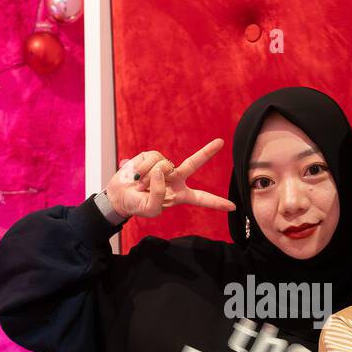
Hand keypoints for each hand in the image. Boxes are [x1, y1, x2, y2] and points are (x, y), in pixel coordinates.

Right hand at [104, 140, 232, 218]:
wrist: (118, 196)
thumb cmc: (136, 206)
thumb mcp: (150, 209)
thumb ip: (159, 194)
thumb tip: (162, 170)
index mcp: (180, 195)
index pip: (201, 198)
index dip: (216, 203)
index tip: (232, 206)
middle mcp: (174, 178)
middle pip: (193, 163)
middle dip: (207, 152)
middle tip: (221, 142)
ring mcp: (163, 166)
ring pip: (163, 164)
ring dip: (148, 176)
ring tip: (141, 185)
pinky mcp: (151, 157)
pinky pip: (151, 158)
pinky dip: (142, 168)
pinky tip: (136, 175)